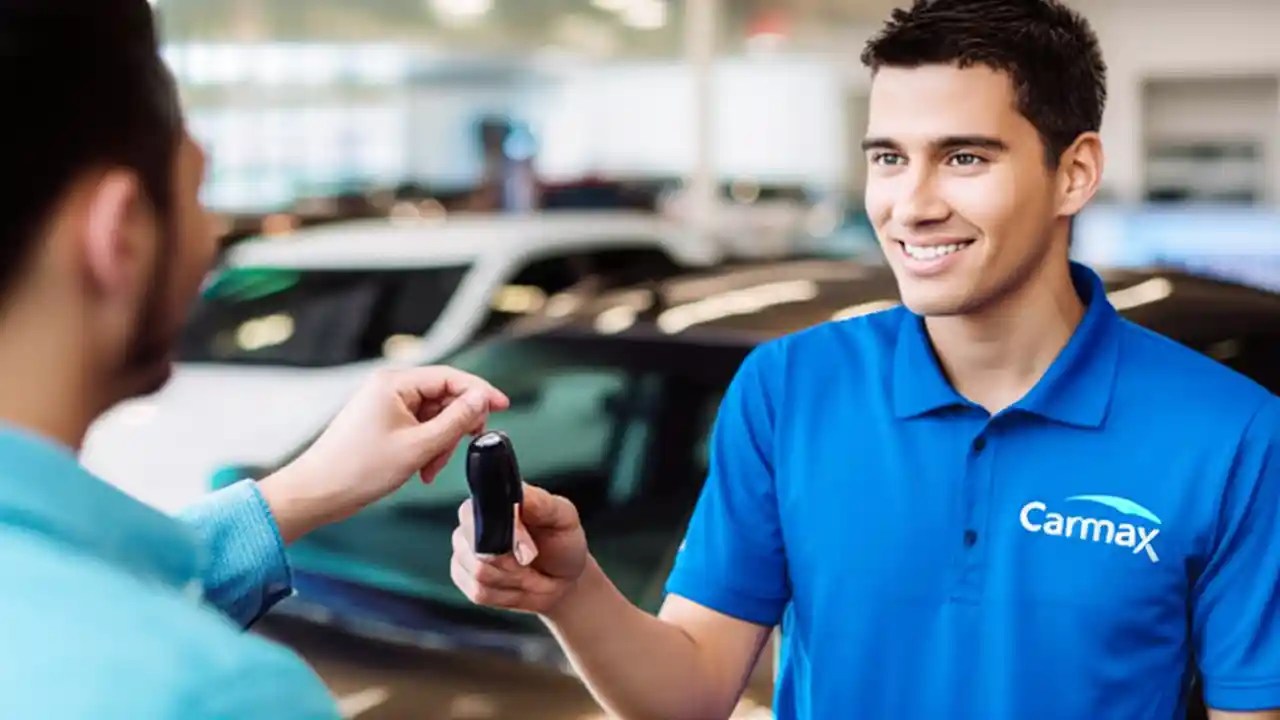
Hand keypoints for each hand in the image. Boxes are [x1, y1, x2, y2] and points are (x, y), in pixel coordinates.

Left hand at [259, 366, 508, 541]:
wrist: (318, 492)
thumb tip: (481, 400)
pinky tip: (422, 469)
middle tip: (456, 451)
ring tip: (429, 468)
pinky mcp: (385, 424)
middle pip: (445, 397)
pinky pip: (420, 428)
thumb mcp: (418, 447)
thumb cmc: (358, 469)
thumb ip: (455, 421)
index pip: (451, 377)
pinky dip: (428, 448)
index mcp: (395, 383)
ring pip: (435, 417)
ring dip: (440, 444)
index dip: (480, 392)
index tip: (503, 406)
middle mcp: (390, 388)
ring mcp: (386, 406)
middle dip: (454, 428)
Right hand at [451, 484, 588, 615]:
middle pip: (473, 548)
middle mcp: (471, 524)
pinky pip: (478, 592)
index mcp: (491, 500)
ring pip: (478, 573)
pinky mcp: (465, 580)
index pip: (472, 513)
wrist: (563, 578)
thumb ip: (540, 503)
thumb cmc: (562, 542)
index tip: (528, 547)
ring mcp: (464, 552)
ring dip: (513, 578)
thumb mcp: (563, 518)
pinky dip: (506, 594)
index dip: (501, 534)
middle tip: (533, 559)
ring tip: (529, 571)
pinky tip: (518, 585)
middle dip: (511, 562)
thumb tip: (516, 496)